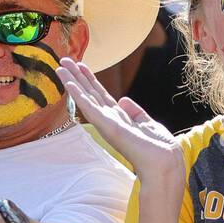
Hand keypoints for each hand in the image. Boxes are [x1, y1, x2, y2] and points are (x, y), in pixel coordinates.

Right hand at [57, 56, 183, 188]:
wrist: (163, 162)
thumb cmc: (158, 148)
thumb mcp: (147, 123)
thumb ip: (135, 112)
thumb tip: (123, 99)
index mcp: (118, 118)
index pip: (100, 95)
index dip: (90, 80)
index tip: (80, 66)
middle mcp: (108, 119)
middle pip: (90, 93)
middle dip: (77, 76)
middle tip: (64, 60)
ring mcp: (105, 123)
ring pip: (85, 98)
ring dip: (72, 82)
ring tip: (60, 66)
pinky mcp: (106, 125)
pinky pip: (89, 107)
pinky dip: (78, 94)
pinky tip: (70, 83)